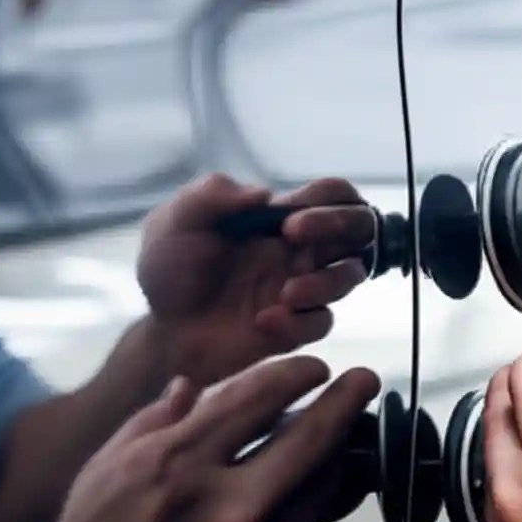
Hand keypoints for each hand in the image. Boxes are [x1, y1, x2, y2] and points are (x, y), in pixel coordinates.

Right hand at [22, 356, 379, 521]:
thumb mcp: (105, 468)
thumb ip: (153, 421)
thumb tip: (188, 388)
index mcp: (173, 459)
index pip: (255, 397)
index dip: (295, 373)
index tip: (313, 367)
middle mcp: (215, 499)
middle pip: (307, 438)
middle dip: (344, 402)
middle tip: (363, 382)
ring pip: (315, 489)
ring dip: (333, 458)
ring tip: (338, 440)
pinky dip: (305, 510)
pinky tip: (303, 498)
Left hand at [138, 175, 374, 385]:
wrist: (161, 328)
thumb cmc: (170, 269)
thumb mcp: (175, 220)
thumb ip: (211, 195)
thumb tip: (263, 194)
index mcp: (281, 218)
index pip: (334, 194)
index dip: (329, 201)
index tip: (289, 220)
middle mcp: (301, 249)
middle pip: (360, 228)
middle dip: (341, 225)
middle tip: (295, 238)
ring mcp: (303, 288)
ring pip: (351, 275)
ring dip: (325, 281)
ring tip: (284, 293)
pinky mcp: (296, 327)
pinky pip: (321, 322)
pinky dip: (297, 322)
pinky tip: (263, 321)